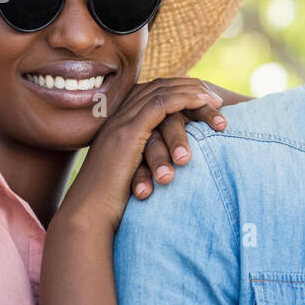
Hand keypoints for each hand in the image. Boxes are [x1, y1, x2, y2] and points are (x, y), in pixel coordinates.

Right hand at [59, 78, 226, 230]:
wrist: (87, 216)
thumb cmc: (108, 207)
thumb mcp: (129, 180)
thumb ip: (142, 167)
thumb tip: (164, 172)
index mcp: (117, 127)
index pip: (149, 95)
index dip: (177, 93)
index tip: (202, 99)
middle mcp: (117, 119)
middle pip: (157, 88)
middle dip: (188, 88)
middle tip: (216, 96)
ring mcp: (121, 123)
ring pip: (161, 92)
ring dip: (192, 93)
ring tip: (217, 100)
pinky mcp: (128, 133)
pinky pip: (161, 105)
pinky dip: (185, 100)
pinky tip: (204, 102)